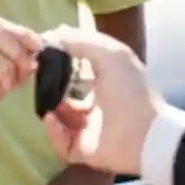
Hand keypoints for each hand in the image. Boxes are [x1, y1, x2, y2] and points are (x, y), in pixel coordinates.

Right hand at [39, 26, 163, 175]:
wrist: (146, 133)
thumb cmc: (130, 90)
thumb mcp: (110, 54)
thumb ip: (82, 41)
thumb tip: (52, 34)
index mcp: (107, 83)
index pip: (78, 74)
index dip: (61, 66)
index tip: (44, 59)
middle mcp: (98, 106)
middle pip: (66, 98)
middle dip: (50, 91)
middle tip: (38, 82)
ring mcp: (91, 130)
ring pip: (61, 121)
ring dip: (50, 111)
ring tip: (45, 103)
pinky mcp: (85, 151)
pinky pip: (62, 143)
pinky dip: (54, 132)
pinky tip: (51, 119)